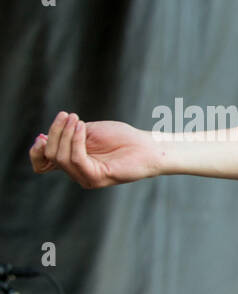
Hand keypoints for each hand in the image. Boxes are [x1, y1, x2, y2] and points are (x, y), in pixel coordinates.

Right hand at [30, 112, 158, 188]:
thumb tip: (42, 138)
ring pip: (61, 158)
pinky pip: (77, 159)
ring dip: (65, 134)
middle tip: (68, 115)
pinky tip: (82, 128)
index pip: (42, 164)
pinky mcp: (97, 178)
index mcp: (72, 162)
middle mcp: (77, 173)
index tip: (40, 136)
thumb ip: (66, 135)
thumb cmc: (121, 137)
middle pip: (50, 156)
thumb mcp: (86, 131)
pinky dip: (76, 141)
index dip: (35, 152)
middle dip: (56, 132)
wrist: (146, 145)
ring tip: (76, 119)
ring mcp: (86, 178)